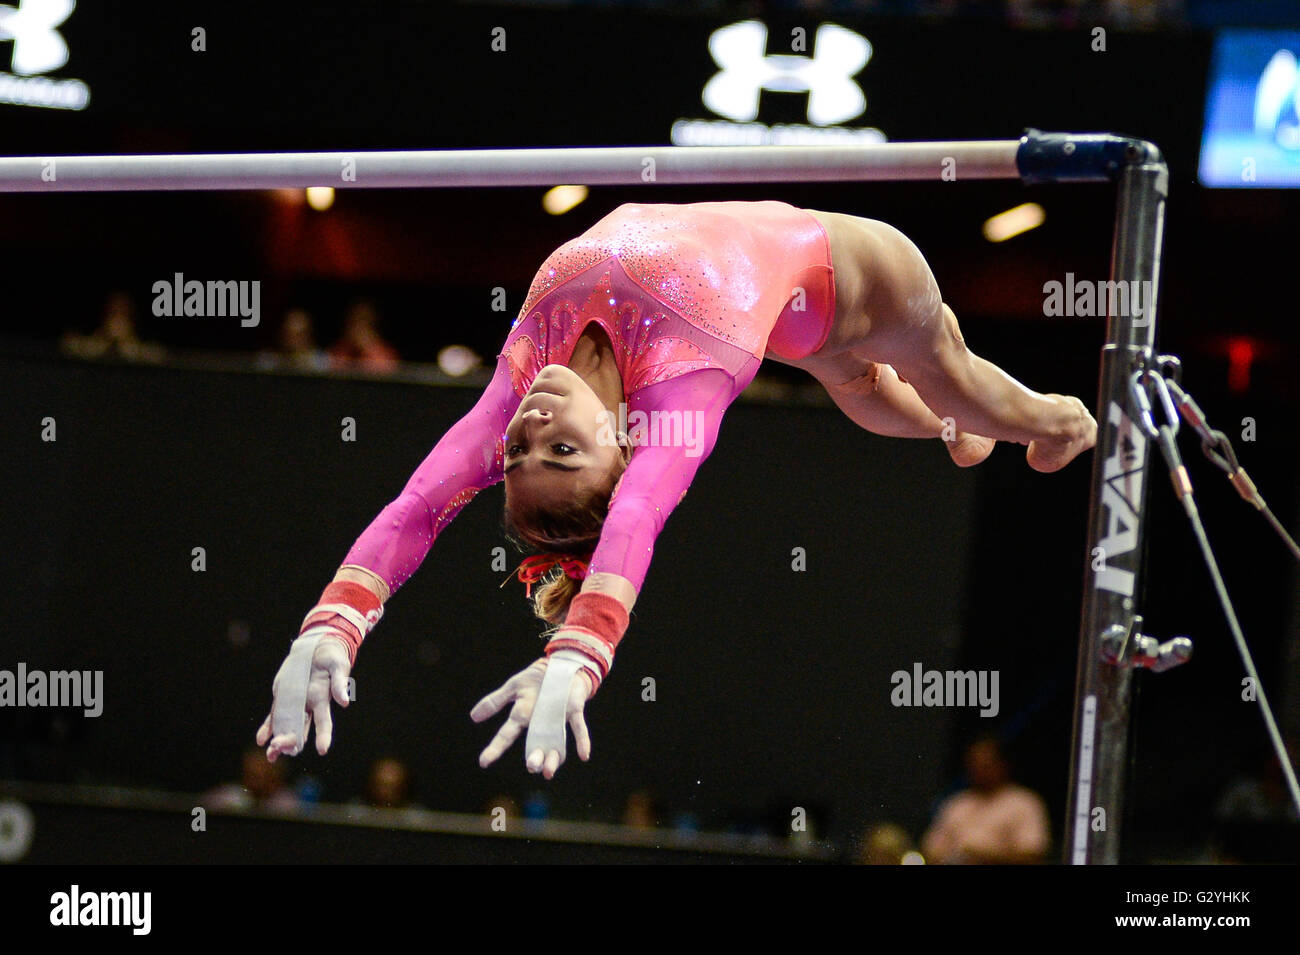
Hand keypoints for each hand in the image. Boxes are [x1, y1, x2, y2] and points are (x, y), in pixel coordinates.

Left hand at [256, 630, 351, 760]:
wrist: (316, 649)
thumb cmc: (331, 657)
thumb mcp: (338, 666)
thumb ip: (340, 683)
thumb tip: (345, 702)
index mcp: (322, 700)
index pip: (324, 722)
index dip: (323, 736)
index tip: (322, 750)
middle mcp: (308, 707)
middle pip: (300, 730)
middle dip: (291, 742)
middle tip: (280, 748)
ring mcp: (294, 705)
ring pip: (286, 728)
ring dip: (279, 742)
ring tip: (271, 755)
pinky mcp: (282, 699)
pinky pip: (274, 717)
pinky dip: (267, 728)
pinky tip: (261, 740)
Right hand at [470, 651, 593, 778]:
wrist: (561, 666)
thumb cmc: (537, 678)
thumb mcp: (514, 687)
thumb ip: (495, 701)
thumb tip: (473, 717)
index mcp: (524, 716)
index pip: (507, 734)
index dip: (496, 748)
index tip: (483, 762)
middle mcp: (541, 722)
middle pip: (535, 745)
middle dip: (534, 758)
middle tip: (531, 766)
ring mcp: (558, 718)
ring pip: (556, 743)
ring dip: (554, 758)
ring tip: (548, 771)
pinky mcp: (574, 710)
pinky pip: (578, 728)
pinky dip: (582, 741)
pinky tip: (584, 755)